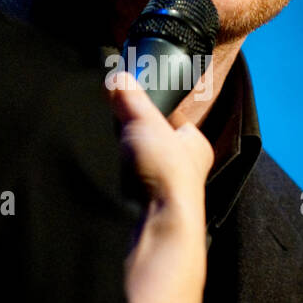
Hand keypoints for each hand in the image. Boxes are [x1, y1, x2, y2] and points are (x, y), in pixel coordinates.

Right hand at [106, 71, 213, 302]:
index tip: (129, 98)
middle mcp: (185, 170)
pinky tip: (106, 177)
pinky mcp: (145, 210)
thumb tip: (116, 77)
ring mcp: (165, 192)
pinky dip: (116, 181)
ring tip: (107, 151)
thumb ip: (129, 98)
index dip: (153, 107)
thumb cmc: (167, 174)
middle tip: (113, 124)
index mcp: (195, 146)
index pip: (174, 118)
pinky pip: (127, 188)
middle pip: (154, 142)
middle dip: (133, 135)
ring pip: (140, 167)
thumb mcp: (145, 121)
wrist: (159, 225)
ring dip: (123, 160)